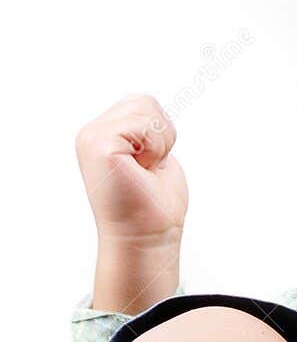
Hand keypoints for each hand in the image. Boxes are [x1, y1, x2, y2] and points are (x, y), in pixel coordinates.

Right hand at [75, 93, 188, 248]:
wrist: (147, 239)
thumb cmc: (153, 207)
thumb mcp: (152, 159)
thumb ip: (147, 132)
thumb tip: (155, 113)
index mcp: (102, 135)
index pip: (143, 104)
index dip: (160, 136)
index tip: (149, 168)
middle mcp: (91, 133)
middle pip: (144, 101)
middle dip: (160, 137)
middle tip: (147, 171)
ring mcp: (92, 137)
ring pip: (146, 109)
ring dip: (158, 144)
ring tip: (144, 172)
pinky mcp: (99, 145)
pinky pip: (145, 123)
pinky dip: (154, 149)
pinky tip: (141, 171)